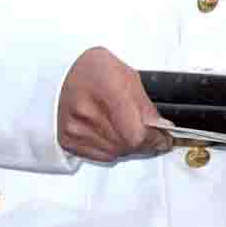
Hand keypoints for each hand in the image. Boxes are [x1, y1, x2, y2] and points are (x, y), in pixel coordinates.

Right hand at [57, 46, 168, 163]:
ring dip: (129, 146)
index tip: (164, 140)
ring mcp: (74, 128)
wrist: (61, 73)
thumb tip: (161, 128)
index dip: (155, 140)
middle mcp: (86, 112)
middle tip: (153, 137)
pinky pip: (100, 155)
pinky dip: (112, 148)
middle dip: (146, 144)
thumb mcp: (128, 77)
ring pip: (116, 153)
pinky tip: (112, 133)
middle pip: (127, 145)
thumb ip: (145, 106)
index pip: (137, 134)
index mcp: (107, 91)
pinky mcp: (67, 139)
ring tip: (129, 130)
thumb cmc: (95, 70)